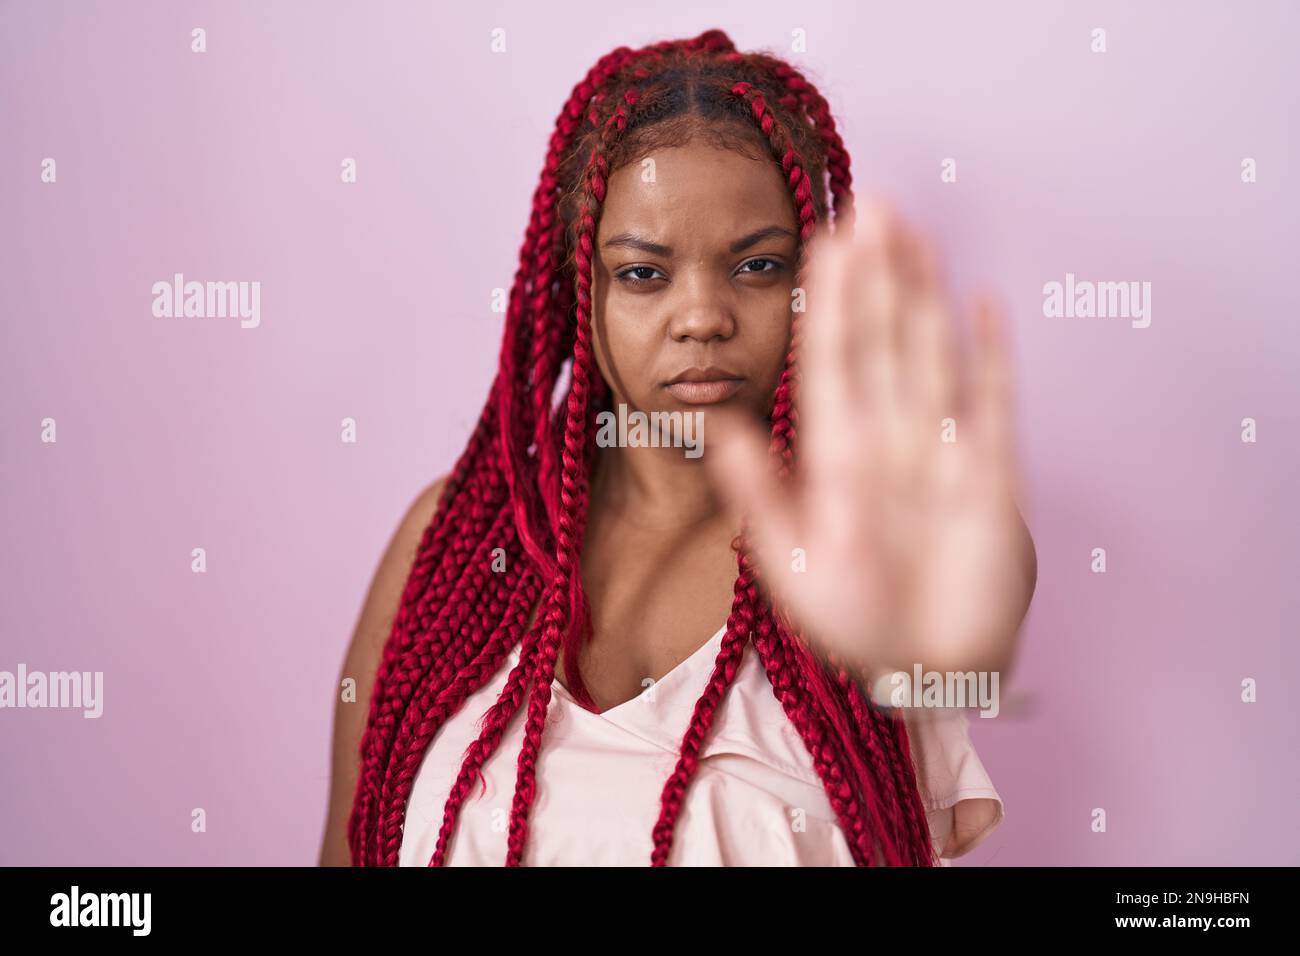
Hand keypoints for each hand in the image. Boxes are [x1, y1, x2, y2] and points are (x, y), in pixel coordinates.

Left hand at [706, 200, 1034, 681]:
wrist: (924, 672)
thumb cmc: (856, 622)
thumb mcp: (790, 560)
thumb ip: (757, 489)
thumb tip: (715, 424)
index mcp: (836, 455)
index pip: (829, 359)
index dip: (827, 300)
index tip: (822, 243)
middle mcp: (888, 439)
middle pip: (881, 338)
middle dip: (876, 272)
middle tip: (871, 202)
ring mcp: (941, 451)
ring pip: (931, 352)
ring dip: (924, 292)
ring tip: (916, 230)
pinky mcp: (991, 476)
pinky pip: (993, 402)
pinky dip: (991, 354)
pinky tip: (982, 303)